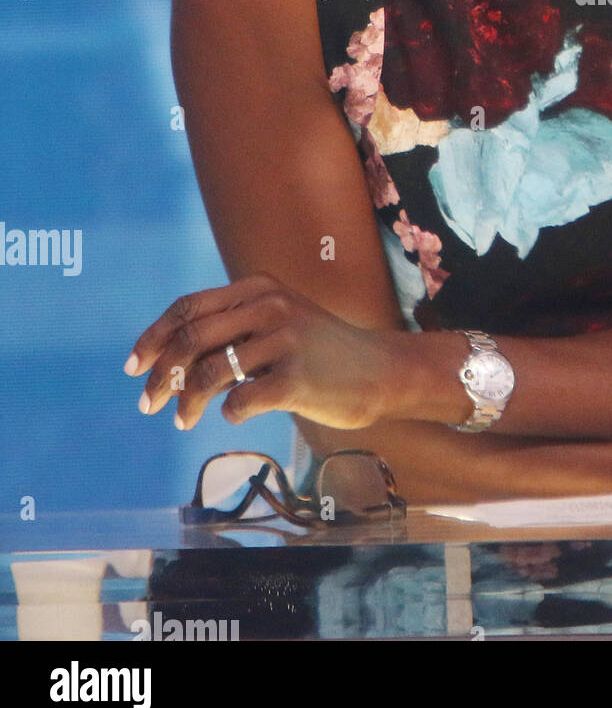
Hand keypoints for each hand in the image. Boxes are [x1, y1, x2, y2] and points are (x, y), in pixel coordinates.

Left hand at [124, 274, 397, 430]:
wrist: (381, 370)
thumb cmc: (319, 352)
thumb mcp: (277, 323)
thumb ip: (231, 332)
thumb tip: (164, 366)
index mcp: (260, 287)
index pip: (187, 308)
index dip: (152, 338)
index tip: (133, 368)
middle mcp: (271, 306)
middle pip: (190, 340)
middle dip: (159, 377)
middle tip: (148, 404)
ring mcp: (286, 340)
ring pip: (207, 373)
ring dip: (185, 403)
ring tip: (182, 420)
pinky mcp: (297, 379)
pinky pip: (240, 401)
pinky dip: (227, 412)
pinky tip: (234, 415)